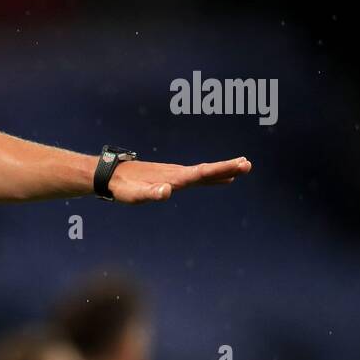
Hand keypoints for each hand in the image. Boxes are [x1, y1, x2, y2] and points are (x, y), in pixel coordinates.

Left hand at [108, 156, 250, 203]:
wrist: (110, 175)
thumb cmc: (122, 187)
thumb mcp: (134, 194)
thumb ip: (150, 193)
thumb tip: (166, 191)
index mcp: (173, 178)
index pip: (201, 173)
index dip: (221, 170)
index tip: (240, 165)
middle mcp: (176, 174)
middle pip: (206, 171)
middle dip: (227, 168)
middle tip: (248, 164)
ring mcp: (174, 174)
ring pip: (203, 172)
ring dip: (222, 171)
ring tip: (241, 168)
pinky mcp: (171, 177)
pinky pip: (196, 176)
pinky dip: (211, 177)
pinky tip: (219, 179)